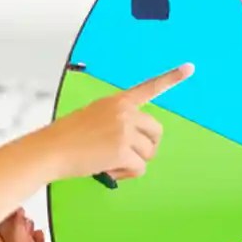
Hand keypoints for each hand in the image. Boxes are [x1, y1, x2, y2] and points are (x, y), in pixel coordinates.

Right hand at [26, 63, 193, 182]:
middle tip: (126, 156)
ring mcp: (125, 130)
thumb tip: (133, 144)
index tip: (190, 67)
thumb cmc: (67, 138)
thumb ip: (116, 122)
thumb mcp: (93, 117)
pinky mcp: (123, 150)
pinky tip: (108, 169)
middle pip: (156, 132)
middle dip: (146, 148)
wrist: (51, 149)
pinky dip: (126, 174)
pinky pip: (139, 168)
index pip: (148, 88)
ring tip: (109, 162)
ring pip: (148, 153)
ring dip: (132, 163)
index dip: (171, 78)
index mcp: (118, 101)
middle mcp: (125, 112)